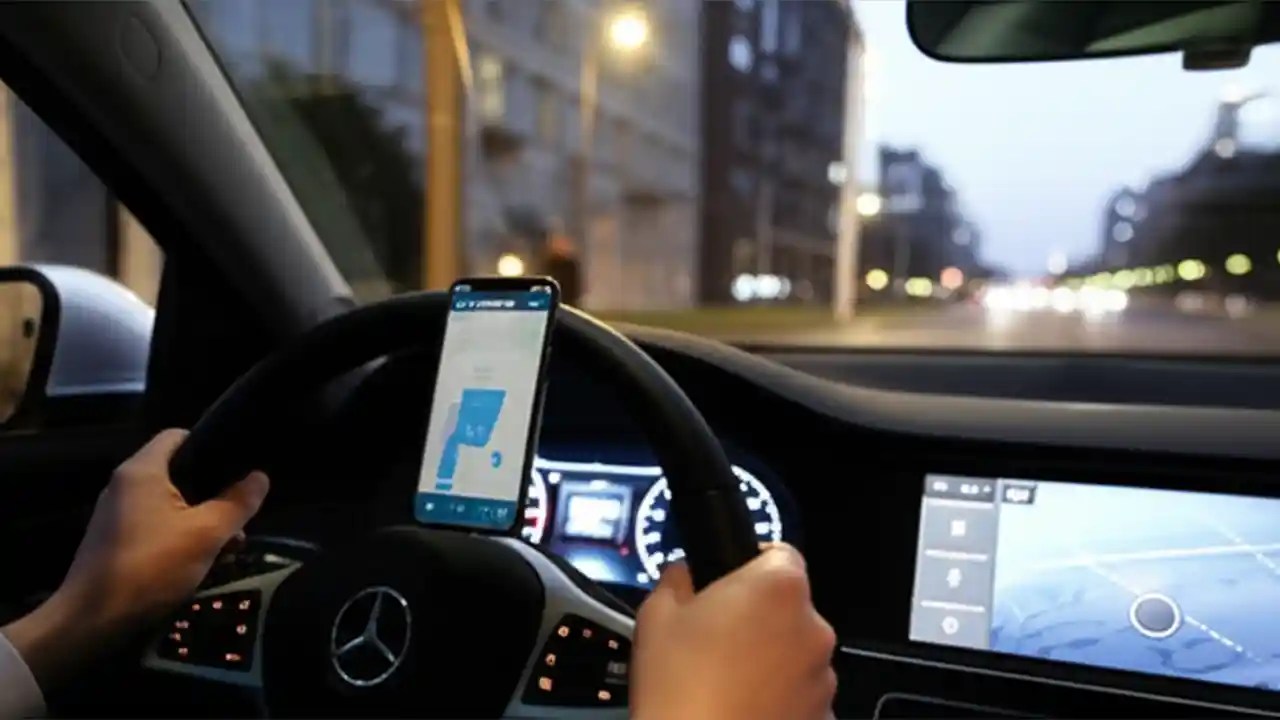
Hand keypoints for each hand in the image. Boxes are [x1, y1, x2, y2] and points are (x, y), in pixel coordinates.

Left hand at [2, 429, 268, 689]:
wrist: (92, 621)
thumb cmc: (150, 567)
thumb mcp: (205, 535)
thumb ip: (237, 503)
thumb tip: (261, 476)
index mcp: (141, 471)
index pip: (178, 435)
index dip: (211, 444)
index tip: (240, 464)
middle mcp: (124, 485)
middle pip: (177, 472)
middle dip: (213, 490)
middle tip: (242, 512)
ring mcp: (116, 514)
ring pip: (169, 502)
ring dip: (200, 518)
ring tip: (230, 543)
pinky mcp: (115, 540)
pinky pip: (156, 524)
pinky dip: (180, 534)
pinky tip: (202, 559)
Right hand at [631, 544, 836, 719]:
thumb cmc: (679, 689)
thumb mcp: (656, 616)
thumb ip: (678, 580)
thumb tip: (686, 574)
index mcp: (777, 587)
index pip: (780, 553)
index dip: (750, 566)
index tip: (728, 584)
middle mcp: (812, 627)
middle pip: (788, 607)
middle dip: (757, 618)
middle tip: (715, 639)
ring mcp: (822, 676)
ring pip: (795, 652)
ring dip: (770, 659)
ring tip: (725, 681)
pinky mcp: (823, 715)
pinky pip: (799, 692)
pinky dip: (779, 697)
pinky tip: (742, 707)